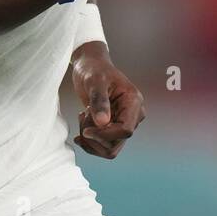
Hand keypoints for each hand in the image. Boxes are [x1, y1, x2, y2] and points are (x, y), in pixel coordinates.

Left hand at [70, 42, 145, 159]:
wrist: (90, 67)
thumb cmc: (93, 69)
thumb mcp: (94, 81)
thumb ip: (99, 100)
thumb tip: (103, 123)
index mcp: (134, 101)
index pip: (125, 130)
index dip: (104, 135)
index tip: (86, 129)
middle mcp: (134, 115)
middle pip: (116, 143)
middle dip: (94, 137)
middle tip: (82, 117)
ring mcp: (124, 122)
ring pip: (109, 148)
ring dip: (91, 140)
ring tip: (82, 118)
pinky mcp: (115, 128)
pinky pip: (103, 146)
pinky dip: (90, 141)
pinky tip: (82, 124)